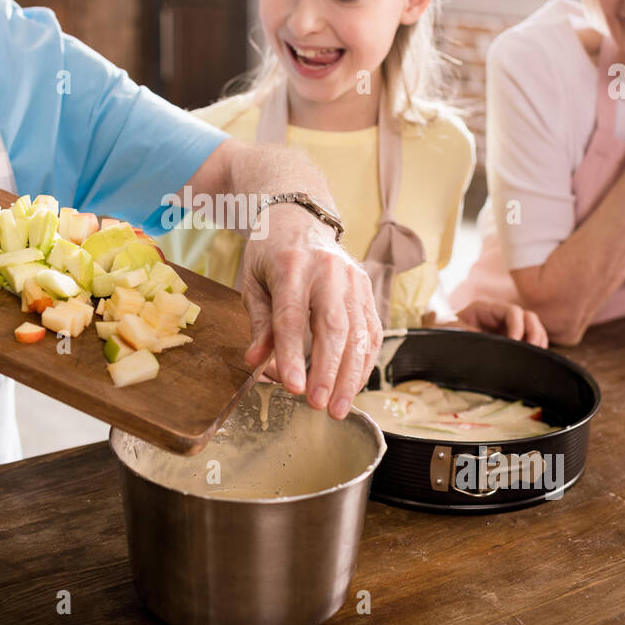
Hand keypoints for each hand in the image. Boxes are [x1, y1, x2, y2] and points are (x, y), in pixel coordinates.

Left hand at [240, 210, 381, 419]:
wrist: (301, 217)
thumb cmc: (271, 253)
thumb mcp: (253, 281)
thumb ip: (259, 323)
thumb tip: (256, 363)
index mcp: (292, 266)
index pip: (292, 317)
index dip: (292, 355)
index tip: (292, 388)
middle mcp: (328, 271)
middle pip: (333, 327)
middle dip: (328, 371)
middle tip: (319, 406)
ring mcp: (354, 280)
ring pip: (359, 333)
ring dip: (350, 375)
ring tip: (338, 407)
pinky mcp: (367, 290)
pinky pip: (372, 331)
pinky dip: (364, 363)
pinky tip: (352, 387)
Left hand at [432, 300, 547, 347]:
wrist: (432, 341)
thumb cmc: (440, 333)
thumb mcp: (452, 332)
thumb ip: (472, 336)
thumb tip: (492, 346)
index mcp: (484, 309)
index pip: (512, 311)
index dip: (517, 326)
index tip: (515, 342)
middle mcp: (497, 315)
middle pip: (527, 316)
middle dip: (534, 331)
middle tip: (532, 349)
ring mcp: (503, 327)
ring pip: (531, 327)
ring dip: (537, 339)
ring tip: (535, 355)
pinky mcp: (506, 340)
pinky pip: (527, 340)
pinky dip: (533, 348)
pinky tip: (531, 359)